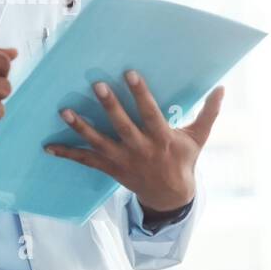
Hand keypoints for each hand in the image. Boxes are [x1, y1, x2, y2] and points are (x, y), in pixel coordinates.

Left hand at [45, 71, 223, 213]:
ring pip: (99, 143)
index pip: (150, 113)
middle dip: (110, 106)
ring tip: (64, 111)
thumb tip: (222, 88)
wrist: (170, 196)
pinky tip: (48, 146)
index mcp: (162, 138)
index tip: (130, 73)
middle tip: (97, 85)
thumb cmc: (183, 161)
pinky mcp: (110, 168)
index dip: (141, 93)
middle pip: (122, 126)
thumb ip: (209, 112)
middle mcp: (140, 149)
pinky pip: (86, 160)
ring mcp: (122, 160)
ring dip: (81, 127)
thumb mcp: (199, 138)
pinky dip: (67, 153)